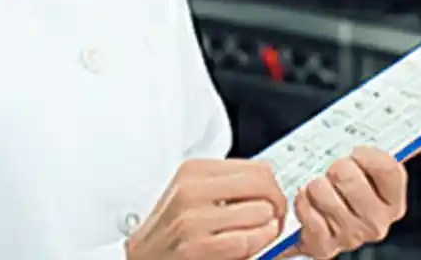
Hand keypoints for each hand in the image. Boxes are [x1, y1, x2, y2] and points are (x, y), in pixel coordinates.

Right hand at [125, 158, 287, 259]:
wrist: (143, 259)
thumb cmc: (171, 232)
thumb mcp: (192, 196)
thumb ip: (227, 187)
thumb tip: (269, 187)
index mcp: (193, 171)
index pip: (257, 168)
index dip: (274, 188)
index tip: (273, 203)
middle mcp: (191, 190)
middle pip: (262, 185)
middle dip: (277, 206)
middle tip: (275, 220)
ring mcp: (192, 219)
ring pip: (260, 213)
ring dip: (268, 229)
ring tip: (259, 236)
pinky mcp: (196, 246)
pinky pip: (247, 240)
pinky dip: (257, 244)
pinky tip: (251, 246)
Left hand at [281, 147, 407, 258]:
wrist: (312, 225)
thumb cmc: (339, 190)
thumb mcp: (360, 169)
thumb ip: (370, 150)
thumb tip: (377, 115)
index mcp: (392, 200)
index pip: (388, 169)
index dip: (367, 154)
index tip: (355, 151)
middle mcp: (377, 222)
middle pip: (352, 180)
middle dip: (336, 169)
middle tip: (332, 171)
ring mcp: (351, 237)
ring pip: (326, 195)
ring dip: (315, 186)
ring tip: (317, 187)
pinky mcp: (324, 247)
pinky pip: (308, 215)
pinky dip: (302, 203)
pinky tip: (306, 201)